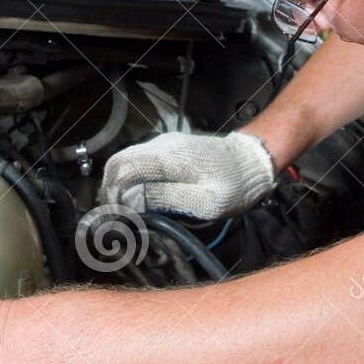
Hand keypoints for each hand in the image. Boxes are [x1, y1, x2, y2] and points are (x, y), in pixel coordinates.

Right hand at [99, 131, 275, 219]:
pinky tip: (134, 199)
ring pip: (125, 161)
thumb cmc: (236, 184)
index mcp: (170, 157)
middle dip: (110, 190)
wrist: (254, 162)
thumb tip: (132, 201)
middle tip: (114, 218)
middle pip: (118, 163)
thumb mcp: (207, 201)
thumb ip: (168, 199)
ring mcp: (164, 145)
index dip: (112, 195)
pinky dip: (129, 179)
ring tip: (121, 212)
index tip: (115, 218)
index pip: (123, 170)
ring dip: (117, 185)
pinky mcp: (168, 149)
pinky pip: (138, 161)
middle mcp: (162, 145)